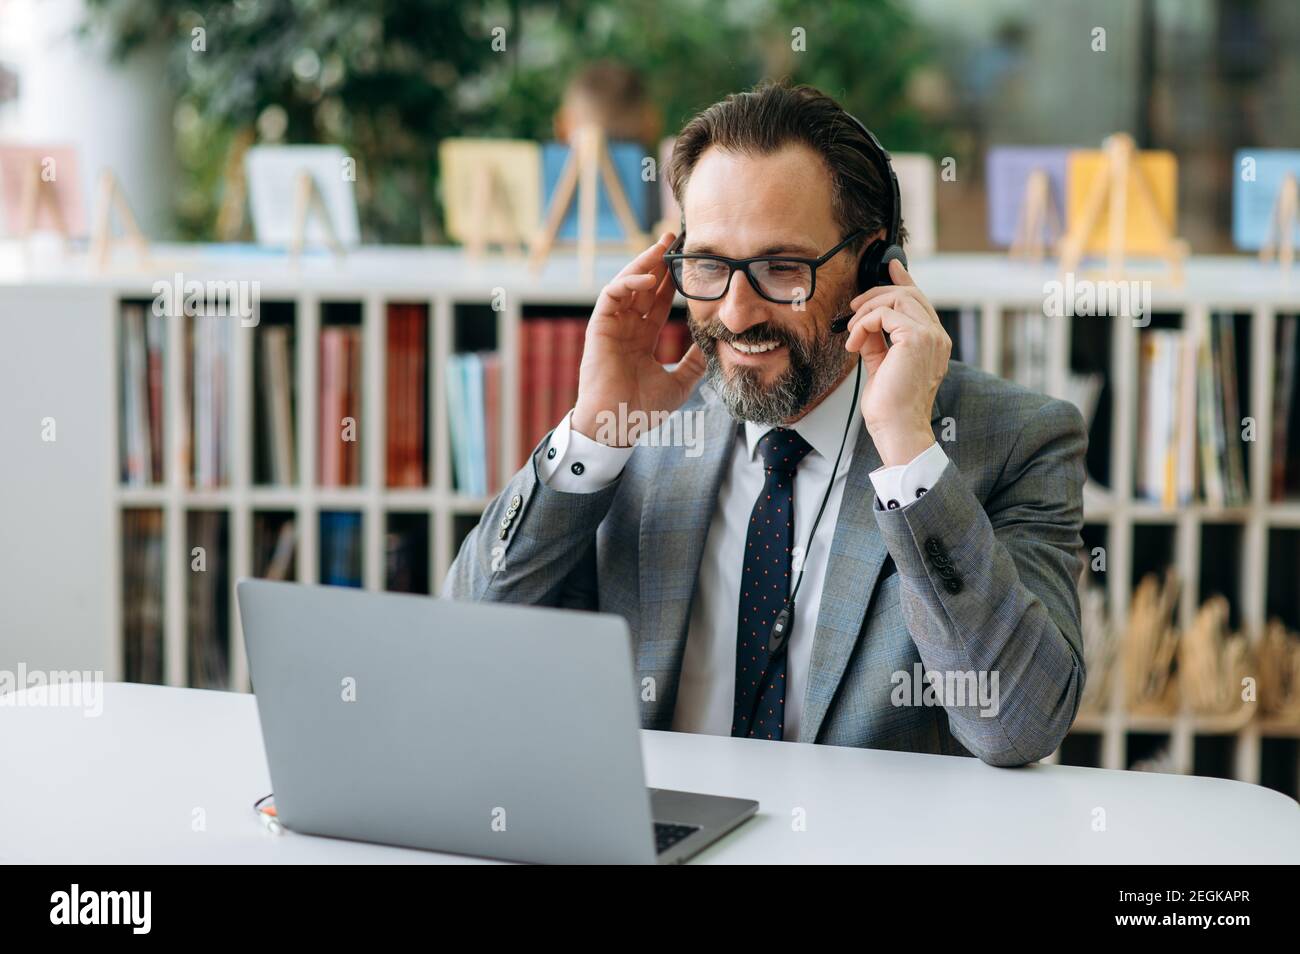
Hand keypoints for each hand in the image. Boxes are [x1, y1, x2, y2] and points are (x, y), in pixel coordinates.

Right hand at [572, 231, 706, 443]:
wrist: (619, 423)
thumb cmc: (642, 409)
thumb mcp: (680, 383)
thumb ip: (694, 363)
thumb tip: (714, 347)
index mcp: (642, 338)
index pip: (659, 301)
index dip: (672, 281)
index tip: (688, 261)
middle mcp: (626, 328)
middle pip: (643, 286)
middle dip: (658, 261)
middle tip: (674, 237)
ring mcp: (612, 326)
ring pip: (626, 284)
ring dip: (643, 264)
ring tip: (662, 247)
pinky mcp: (599, 327)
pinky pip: (611, 295)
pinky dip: (628, 284)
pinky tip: (649, 279)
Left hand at [842, 258, 950, 466]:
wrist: (898, 428)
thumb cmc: (892, 407)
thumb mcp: (882, 365)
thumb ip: (878, 342)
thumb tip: (865, 323)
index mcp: (933, 343)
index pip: (920, 301)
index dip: (905, 280)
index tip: (891, 266)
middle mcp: (937, 337)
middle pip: (908, 294)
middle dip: (875, 295)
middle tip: (853, 310)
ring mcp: (930, 336)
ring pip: (897, 298)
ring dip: (866, 311)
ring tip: (852, 332)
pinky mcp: (915, 338)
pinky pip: (884, 314)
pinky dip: (863, 325)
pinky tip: (854, 343)